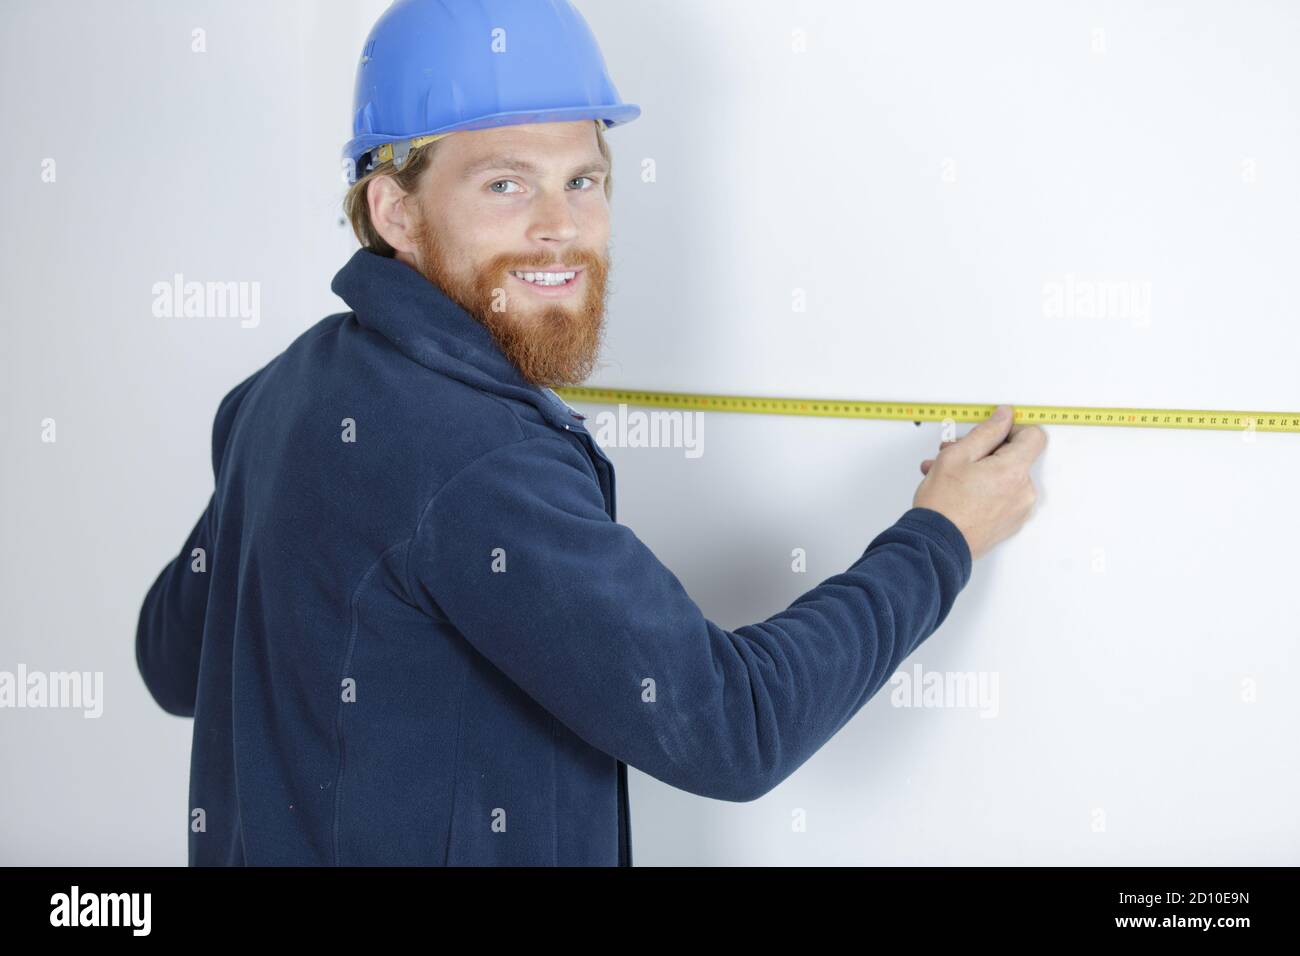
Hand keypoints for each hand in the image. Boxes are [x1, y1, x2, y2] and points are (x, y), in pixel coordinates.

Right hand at [913, 405, 1045, 560]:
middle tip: (956, 453)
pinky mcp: (1010, 523)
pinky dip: (984, 490)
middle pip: (1015, 457)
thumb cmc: (943, 507)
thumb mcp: (956, 456)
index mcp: (1013, 471)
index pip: (1033, 436)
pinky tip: (958, 490)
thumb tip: (1004, 417)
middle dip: (985, 451)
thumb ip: (986, 432)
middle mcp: (1023, 492)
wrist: (936, 546)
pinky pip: (1002, 496)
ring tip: (949, 475)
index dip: (1012, 428)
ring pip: (1005, 477)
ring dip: (979, 471)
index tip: (993, 431)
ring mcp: (1018, 510)